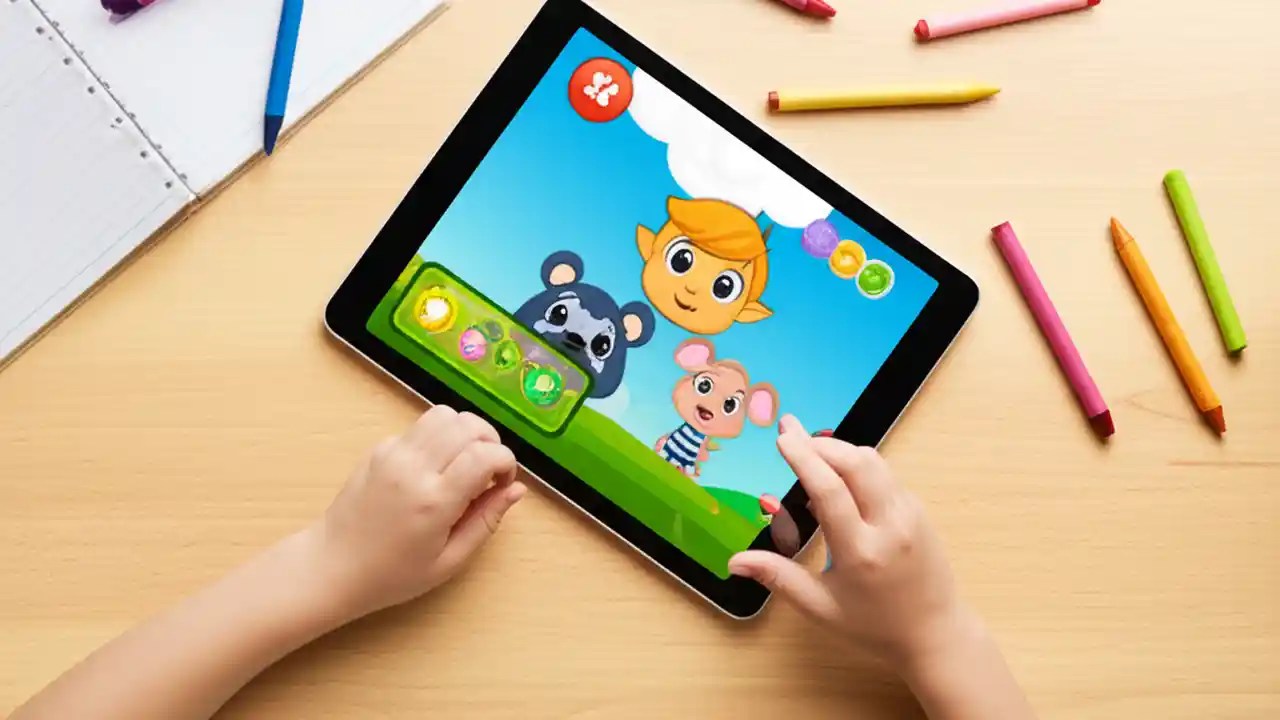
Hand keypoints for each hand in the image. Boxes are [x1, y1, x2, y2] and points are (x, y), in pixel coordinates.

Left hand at [314, 405, 525, 618]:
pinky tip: (432, 469)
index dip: (506, 462)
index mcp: (434, 501)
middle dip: (490, 441)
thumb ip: (486, 521)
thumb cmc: (392, 574)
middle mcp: (413, 468)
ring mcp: (392, 454)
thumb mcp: (449, 561)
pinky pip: (419, 428)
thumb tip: (516, 489)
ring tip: (463, 462)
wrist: (332, 566)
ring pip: (444, 414)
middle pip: (468, 425)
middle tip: (487, 471)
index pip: (485, 454)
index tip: (502, 483)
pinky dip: (437, 439)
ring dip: (464, 432)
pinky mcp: (378, 449)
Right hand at [729, 415, 968, 670]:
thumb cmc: (875, 626)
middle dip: (820, 443)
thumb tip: (735, 562)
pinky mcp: (919, 511)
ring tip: (811, 453)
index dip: (803, 457)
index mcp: (861, 552)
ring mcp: (910, 514)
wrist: (936, 634)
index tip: (783, 437)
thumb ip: (778, 577)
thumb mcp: (820, 607)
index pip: (829, 490)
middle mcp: (890, 526)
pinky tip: (839, 479)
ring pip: (874, 462)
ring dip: (840, 450)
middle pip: (856, 462)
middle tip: (790, 435)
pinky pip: (885, 475)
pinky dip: (858, 466)